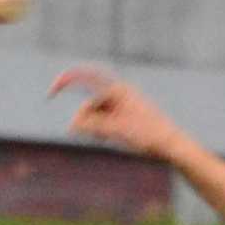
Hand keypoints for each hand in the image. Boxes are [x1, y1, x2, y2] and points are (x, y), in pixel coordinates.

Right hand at [49, 66, 184, 160]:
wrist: (172, 146)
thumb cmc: (148, 136)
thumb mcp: (116, 131)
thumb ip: (92, 125)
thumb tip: (72, 125)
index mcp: (118, 89)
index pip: (85, 77)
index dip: (65, 81)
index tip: (51, 93)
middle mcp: (120, 94)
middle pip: (90, 103)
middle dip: (86, 119)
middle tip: (96, 136)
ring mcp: (123, 106)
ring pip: (97, 115)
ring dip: (96, 128)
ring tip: (110, 139)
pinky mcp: (126, 117)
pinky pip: (105, 122)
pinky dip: (103, 131)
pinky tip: (112, 139)